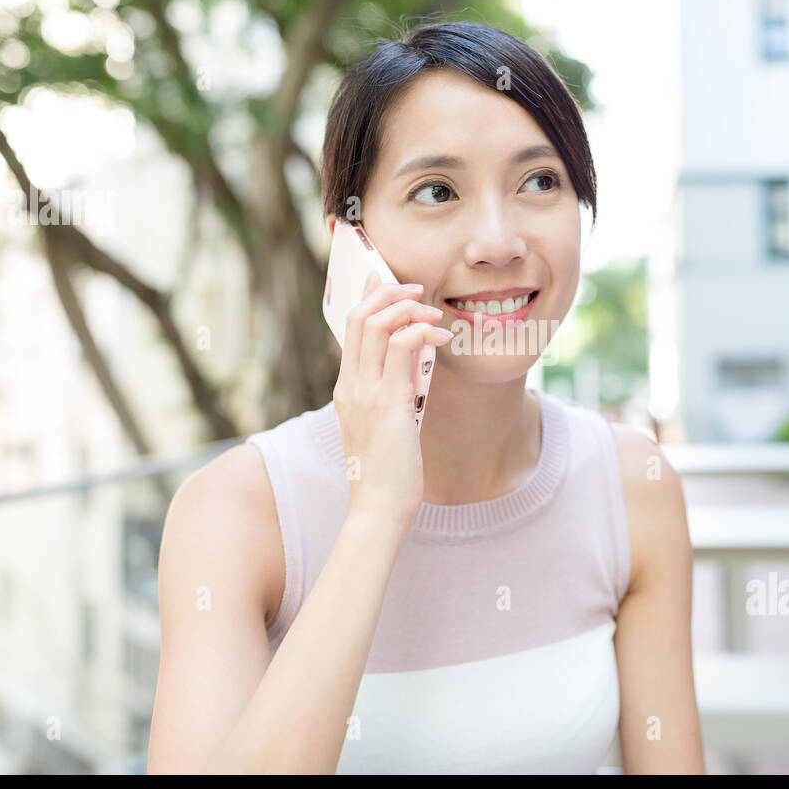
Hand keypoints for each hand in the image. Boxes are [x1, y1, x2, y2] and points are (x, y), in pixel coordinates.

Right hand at [332, 271, 452, 525]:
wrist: (379, 506)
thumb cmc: (388, 471)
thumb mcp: (386, 424)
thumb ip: (394, 393)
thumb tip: (417, 363)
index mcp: (346, 390)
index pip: (350, 328)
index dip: (368, 298)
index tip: (386, 281)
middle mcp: (350, 385)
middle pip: (360, 316)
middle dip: (390, 292)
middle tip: (418, 289)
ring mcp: (366, 392)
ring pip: (378, 324)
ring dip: (409, 307)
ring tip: (433, 312)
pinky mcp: (389, 402)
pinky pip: (403, 347)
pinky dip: (423, 331)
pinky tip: (442, 337)